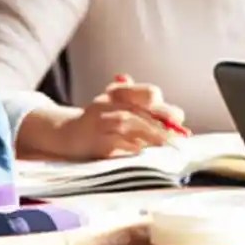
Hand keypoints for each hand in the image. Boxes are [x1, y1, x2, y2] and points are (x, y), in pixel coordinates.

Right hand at [22, 76, 187, 160]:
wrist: (65, 132)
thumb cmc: (101, 121)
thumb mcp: (122, 108)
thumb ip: (148, 111)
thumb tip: (178, 121)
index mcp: (119, 93)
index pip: (147, 94)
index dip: (164, 107)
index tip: (179, 120)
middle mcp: (108, 103)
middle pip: (140, 110)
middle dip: (161, 125)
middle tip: (178, 137)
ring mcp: (97, 121)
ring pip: (127, 123)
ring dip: (149, 134)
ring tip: (167, 145)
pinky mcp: (92, 140)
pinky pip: (112, 142)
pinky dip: (128, 146)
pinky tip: (141, 151)